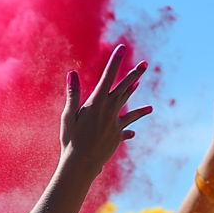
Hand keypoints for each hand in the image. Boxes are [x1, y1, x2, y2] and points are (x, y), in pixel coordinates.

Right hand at [60, 44, 151, 175]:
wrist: (82, 164)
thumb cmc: (71, 140)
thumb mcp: (68, 116)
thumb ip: (73, 95)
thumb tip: (72, 74)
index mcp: (97, 103)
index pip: (108, 77)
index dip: (115, 62)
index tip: (122, 48)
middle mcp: (109, 111)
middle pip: (125, 88)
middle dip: (134, 75)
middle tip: (145, 64)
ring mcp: (115, 123)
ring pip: (128, 105)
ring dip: (134, 94)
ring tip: (140, 86)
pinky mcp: (117, 136)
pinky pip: (125, 129)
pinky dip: (128, 129)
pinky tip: (132, 132)